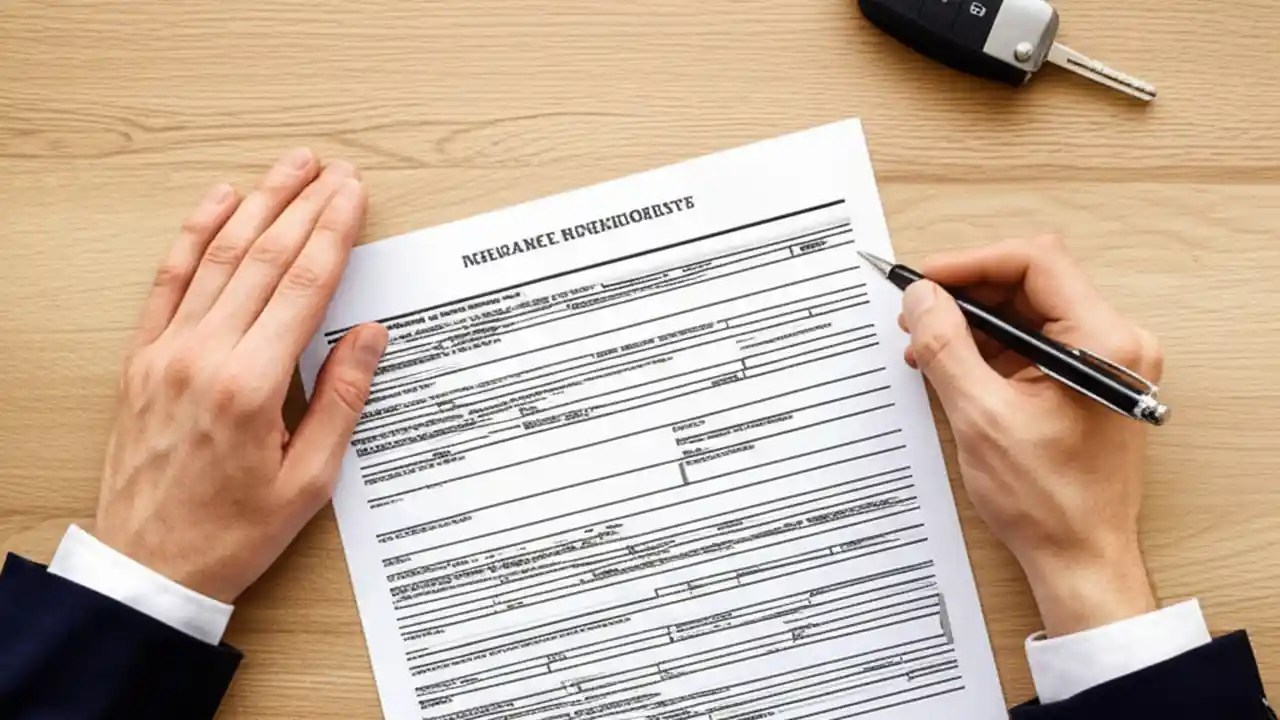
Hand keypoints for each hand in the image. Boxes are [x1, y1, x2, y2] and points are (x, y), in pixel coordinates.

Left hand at [93, 149, 386, 602]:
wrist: (148, 567)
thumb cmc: (232, 534)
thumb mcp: (308, 482)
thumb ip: (341, 400)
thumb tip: (368, 334)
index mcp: (252, 387)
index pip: (303, 287)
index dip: (334, 233)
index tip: (355, 196)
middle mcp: (204, 357)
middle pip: (264, 259)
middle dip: (304, 206)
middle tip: (336, 171)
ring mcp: (167, 353)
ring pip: (218, 257)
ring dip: (258, 204)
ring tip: (289, 168)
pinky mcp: (142, 359)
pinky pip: (168, 281)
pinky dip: (194, 235)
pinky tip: (218, 203)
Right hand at [898, 236, 1163, 636]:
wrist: (1079, 556)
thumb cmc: (1047, 501)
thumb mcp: (980, 416)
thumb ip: (946, 346)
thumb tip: (921, 298)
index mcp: (1103, 343)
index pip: (1036, 262)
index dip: (971, 263)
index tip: (925, 280)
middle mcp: (1115, 343)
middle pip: (1032, 282)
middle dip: (967, 291)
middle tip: (916, 310)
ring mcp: (1104, 361)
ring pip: (1029, 310)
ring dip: (975, 320)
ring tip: (925, 341)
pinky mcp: (1086, 380)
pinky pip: (1033, 341)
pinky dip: (990, 345)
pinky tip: (952, 362)